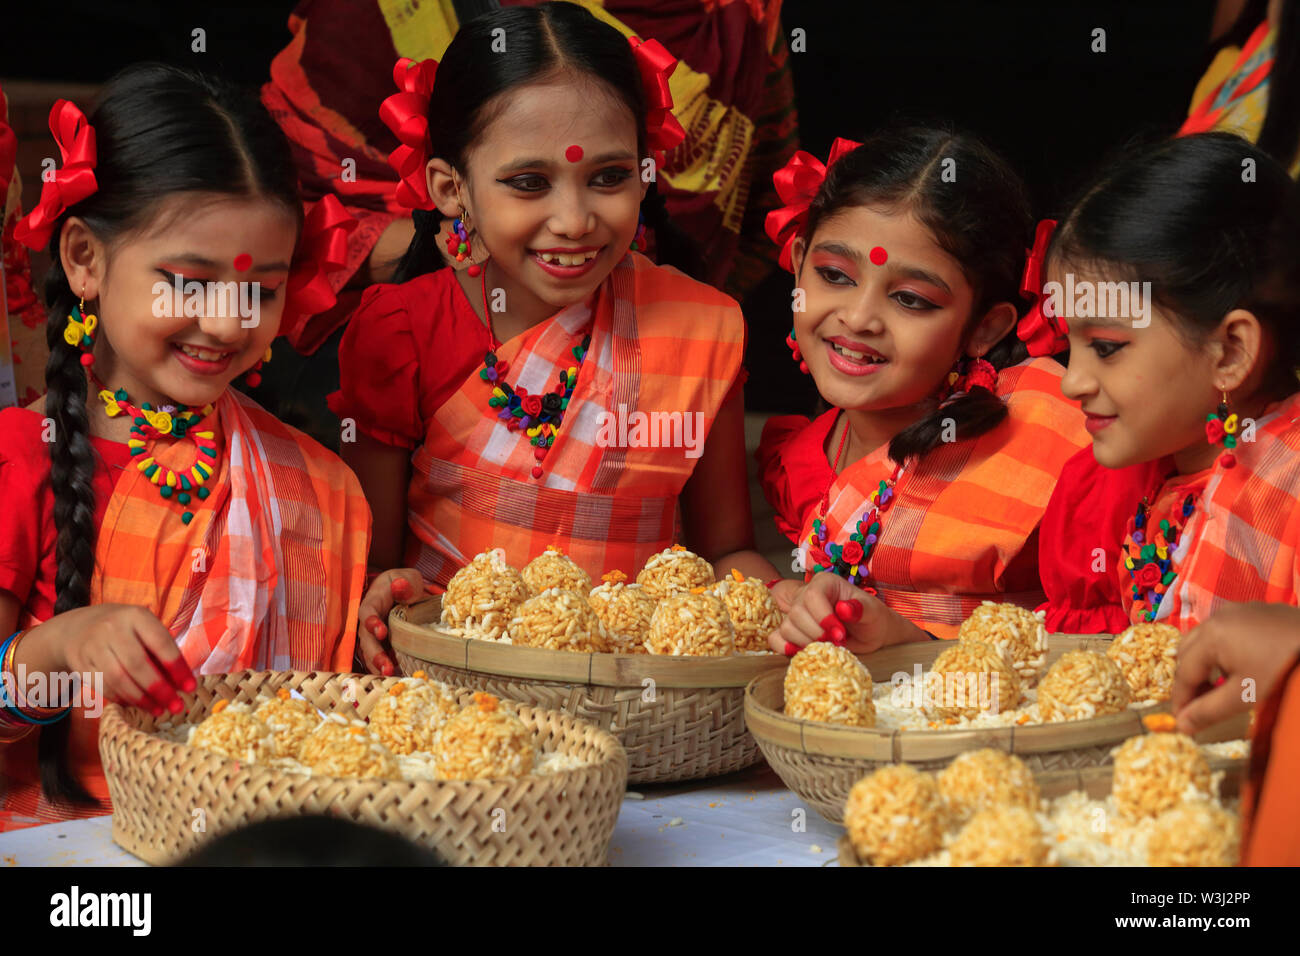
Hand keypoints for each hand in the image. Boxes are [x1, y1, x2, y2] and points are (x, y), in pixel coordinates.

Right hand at [28, 604, 194, 716]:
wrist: (78, 627)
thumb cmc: (126, 631)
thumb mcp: (145, 629)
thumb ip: (163, 653)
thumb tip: (182, 685)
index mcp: (136, 616)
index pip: (160, 643)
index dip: (177, 668)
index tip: (191, 687)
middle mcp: (112, 628)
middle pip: (137, 664)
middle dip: (160, 689)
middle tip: (176, 706)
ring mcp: (92, 646)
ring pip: (118, 679)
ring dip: (141, 699)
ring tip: (159, 710)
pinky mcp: (80, 664)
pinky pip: (103, 687)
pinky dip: (122, 699)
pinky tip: (138, 705)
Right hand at [357, 569, 424, 675]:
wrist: (405, 594)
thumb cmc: (405, 584)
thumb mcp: (408, 578)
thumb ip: (405, 583)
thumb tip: (400, 586)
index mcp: (373, 601)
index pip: (367, 611)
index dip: (371, 622)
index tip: (382, 632)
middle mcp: (367, 621)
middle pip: (365, 639)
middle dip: (375, 654)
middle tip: (387, 668)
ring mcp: (371, 636)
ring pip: (368, 653)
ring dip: (377, 666)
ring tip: (390, 677)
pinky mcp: (379, 647)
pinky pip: (376, 660)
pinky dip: (382, 670)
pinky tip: (395, 679)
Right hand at [766, 572, 926, 655]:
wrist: (870, 633)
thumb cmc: (872, 619)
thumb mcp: (873, 612)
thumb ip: (861, 609)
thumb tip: (843, 608)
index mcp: (825, 583)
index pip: (812, 596)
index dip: (823, 617)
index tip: (840, 634)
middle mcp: (806, 595)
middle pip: (797, 613)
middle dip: (817, 634)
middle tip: (837, 643)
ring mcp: (796, 613)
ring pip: (787, 627)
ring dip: (807, 643)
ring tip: (827, 647)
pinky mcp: (792, 631)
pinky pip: (776, 639)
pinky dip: (785, 648)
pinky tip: (803, 652)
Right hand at [1171, 602, 1299, 734]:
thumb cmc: (1285, 672)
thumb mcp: (1246, 696)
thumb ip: (1209, 710)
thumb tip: (1181, 726)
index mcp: (1211, 635)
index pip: (1183, 671)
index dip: (1180, 699)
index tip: (1181, 722)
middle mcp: (1218, 616)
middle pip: (1189, 650)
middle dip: (1190, 678)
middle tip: (1199, 705)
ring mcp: (1239, 610)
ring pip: (1207, 638)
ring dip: (1206, 662)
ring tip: (1220, 686)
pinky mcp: (1259, 610)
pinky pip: (1228, 630)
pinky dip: (1225, 650)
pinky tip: (1243, 666)